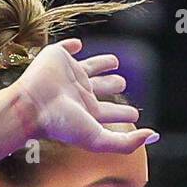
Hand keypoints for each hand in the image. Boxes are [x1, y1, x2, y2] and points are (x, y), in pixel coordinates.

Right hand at [11, 38, 157, 153]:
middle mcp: (79, 94)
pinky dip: (70, 46)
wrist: (32, 105)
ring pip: (89, 68)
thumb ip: (126, 142)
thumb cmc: (61, 124)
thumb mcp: (98, 138)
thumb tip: (154, 136)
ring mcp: (68, 75)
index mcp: (88, 112)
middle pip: (101, 88)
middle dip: (113, 86)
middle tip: (123, 84)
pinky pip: (65, 49)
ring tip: (114, 62)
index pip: (110, 112)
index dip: (123, 114)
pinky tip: (77, 44)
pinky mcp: (55, 58)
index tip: (134, 114)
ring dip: (101, 65)